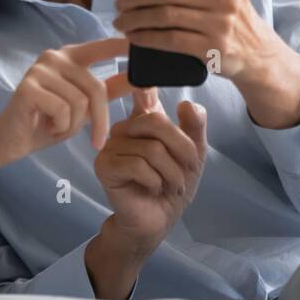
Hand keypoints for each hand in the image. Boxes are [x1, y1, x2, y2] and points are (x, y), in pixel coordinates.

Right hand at [0, 38, 130, 165]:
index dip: (123, 46)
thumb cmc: (49, 122)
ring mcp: (40, 69)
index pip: (103, 47)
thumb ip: (110, 90)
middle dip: (99, 120)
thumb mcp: (85, 107)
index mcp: (71, 57)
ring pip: (79, 102)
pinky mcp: (29, 86)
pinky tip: (46, 126)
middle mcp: (55, 56)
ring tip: (56, 125)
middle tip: (96, 142)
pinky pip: (62, 110)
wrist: (12, 141)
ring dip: (73, 125)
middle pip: (95, 87)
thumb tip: (139, 79)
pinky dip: (60, 127)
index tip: (143, 44)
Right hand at [93, 88, 207, 252]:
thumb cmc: (172, 185)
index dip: (144, 81)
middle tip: (189, 169)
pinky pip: (136, 165)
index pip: (142, 91)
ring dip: (172, 172)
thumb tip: (187, 104)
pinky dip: (155, 180)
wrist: (156, 220)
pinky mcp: (104, 166)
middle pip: (156, 122)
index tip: (146, 79)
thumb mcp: (193, 155)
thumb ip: (194, 128)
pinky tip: (154, 189)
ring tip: (173, 185)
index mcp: (143, 120)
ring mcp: (110, 146)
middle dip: (181, 149)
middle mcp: (124, 128)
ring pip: (151, 149)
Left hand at [113, 0, 285, 83]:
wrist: (256, 49)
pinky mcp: (212, 48)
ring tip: (121, 19)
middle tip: (119, 1)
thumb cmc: (236, 3)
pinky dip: (146, 38)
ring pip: (164, 16)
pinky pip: (170, 41)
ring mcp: (219, 23)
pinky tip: (133, 36)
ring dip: (135, 18)